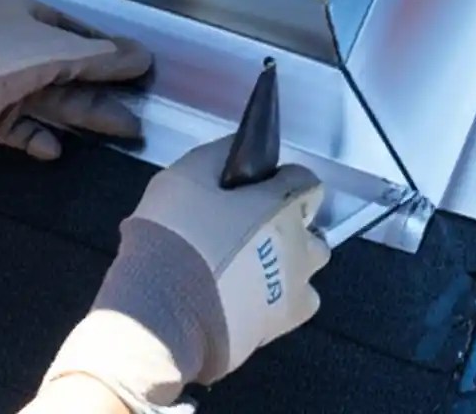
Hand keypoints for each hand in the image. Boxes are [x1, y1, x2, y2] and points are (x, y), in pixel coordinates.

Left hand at [0, 0, 151, 169]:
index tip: (138, 71)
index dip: (107, 51)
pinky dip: (37, 136)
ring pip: (48, 99)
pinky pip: (18, 125)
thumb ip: (98, 57)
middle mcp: (10, 46)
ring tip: (122, 131)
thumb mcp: (49, 53)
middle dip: (102, 92)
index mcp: (23, 18)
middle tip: (137, 117)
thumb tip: (144, 55)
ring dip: (82, 115)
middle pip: (66, 69)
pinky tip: (55, 150)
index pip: (75, 32)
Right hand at [42, 137, 329, 408]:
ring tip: (248, 273)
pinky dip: (273, 304)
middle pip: (312, 233)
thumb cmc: (177, 232)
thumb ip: (220, 157)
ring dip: (286, 270)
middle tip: (248, 235)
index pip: (306, 182)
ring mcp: (295, 291)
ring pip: (304, 276)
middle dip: (289, 231)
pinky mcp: (280, 326)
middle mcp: (302, 246)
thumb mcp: (187, 175)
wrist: (163, 306)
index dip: (279, 183)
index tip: (253, 191)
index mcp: (285, 204)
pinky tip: (243, 301)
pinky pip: (288, 311)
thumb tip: (240, 150)